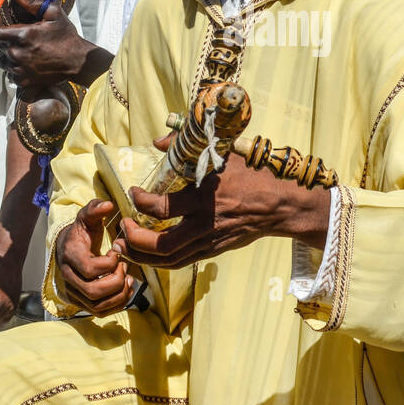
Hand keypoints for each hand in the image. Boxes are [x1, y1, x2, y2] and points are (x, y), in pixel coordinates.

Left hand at [0, 0, 97, 99]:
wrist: (78, 62)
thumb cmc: (66, 38)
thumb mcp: (52, 13)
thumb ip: (30, 0)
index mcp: (22, 35)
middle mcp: (18, 54)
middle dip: (7, 43)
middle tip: (24, 41)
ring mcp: (20, 70)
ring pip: (3, 62)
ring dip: (11, 57)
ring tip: (27, 53)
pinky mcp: (24, 82)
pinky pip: (11, 76)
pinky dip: (17, 71)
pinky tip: (30, 64)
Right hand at [55, 198, 135, 313]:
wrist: (67, 249)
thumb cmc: (81, 232)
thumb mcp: (87, 216)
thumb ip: (95, 208)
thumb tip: (108, 205)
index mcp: (69, 255)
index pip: (90, 269)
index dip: (109, 263)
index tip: (117, 252)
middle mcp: (67, 277)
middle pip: (93, 291)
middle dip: (116, 281)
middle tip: (124, 267)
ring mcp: (72, 292)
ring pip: (97, 306)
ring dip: (119, 295)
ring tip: (129, 278)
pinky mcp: (79, 303)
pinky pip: (99, 312)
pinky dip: (117, 304)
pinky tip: (125, 289)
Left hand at [116, 135, 330, 269]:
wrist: (280, 204)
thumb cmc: (252, 175)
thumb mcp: (223, 153)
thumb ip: (187, 146)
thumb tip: (159, 142)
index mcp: (204, 199)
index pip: (162, 208)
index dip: (140, 202)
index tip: (133, 192)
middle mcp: (205, 225)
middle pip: (161, 245)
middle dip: (135, 239)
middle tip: (122, 226)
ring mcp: (209, 242)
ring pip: (169, 260)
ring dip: (142, 256)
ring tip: (125, 245)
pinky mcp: (214, 250)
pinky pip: (182, 262)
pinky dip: (160, 261)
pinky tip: (147, 254)